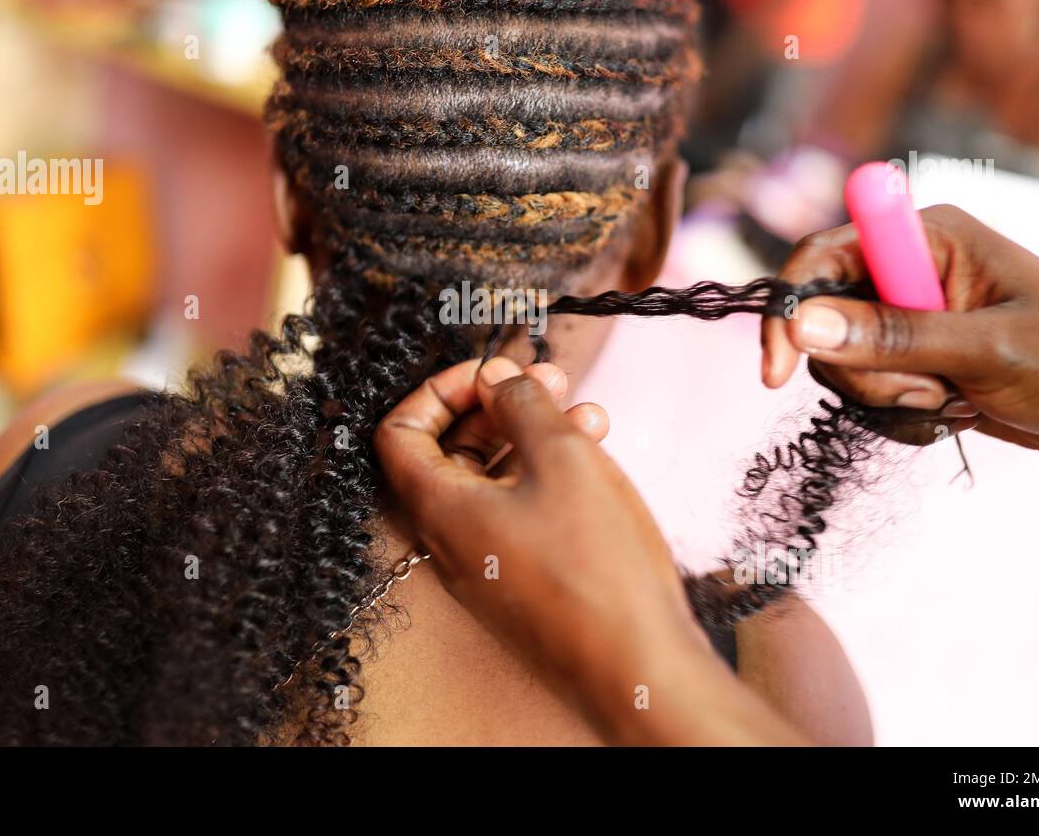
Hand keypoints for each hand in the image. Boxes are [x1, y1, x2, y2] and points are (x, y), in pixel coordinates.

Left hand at [376, 357, 806, 744]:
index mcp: (440, 508)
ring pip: (493, 480)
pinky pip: (518, 513)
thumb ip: (522, 405)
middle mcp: (451, 540)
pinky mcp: (522, 581)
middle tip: (548, 377)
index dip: (440, 389)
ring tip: (585, 411)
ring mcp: (487, 564)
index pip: (399, 432)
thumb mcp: (563, 457)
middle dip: (498, 404)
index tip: (490, 370)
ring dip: (532, 435)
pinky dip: (547, 475)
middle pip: (450, 452)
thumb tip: (495, 377)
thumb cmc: (597, 566)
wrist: (639, 667)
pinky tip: (594, 456)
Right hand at [762, 205, 1038, 460]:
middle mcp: (908, 269)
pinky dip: (900, 414)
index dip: (791, 308)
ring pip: (842, 363)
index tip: (777, 370)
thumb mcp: (987, 349)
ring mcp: (910, 317)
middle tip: (924, 392)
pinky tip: (955, 411)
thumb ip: (893, 337)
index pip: (823, 257)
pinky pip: (869, 392)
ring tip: (954, 400)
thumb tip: (805, 327)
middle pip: (824, 320)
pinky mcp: (914, 358)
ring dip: (887, 397)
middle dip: (863, 371)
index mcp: (927, 237)